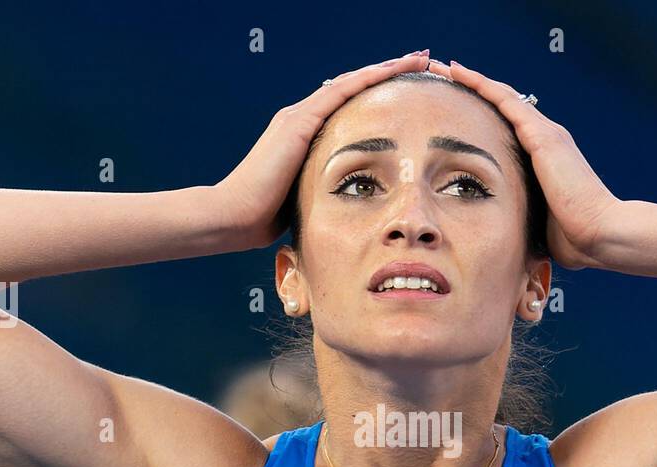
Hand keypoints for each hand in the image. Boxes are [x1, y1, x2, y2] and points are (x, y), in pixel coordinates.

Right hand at [212, 51, 432, 250]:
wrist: (235, 216)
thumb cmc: (265, 218)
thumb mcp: (304, 197)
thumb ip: (322, 189)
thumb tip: (344, 206)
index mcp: (303, 134)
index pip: (347, 106)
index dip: (377, 94)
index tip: (407, 88)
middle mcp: (301, 117)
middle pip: (352, 87)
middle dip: (388, 73)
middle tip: (422, 61)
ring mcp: (299, 115)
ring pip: (351, 82)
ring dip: (387, 68)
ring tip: (418, 58)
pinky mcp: (300, 121)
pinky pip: (342, 91)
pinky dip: (370, 77)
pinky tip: (394, 68)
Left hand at [429, 59, 619, 270]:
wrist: (599, 233)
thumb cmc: (573, 237)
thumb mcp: (538, 220)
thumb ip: (522, 213)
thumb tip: (502, 231)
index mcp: (546, 157)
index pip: (510, 126)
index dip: (485, 113)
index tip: (458, 107)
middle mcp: (547, 137)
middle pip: (504, 104)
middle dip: (474, 89)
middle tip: (443, 76)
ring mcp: (545, 133)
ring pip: (501, 95)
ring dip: (470, 79)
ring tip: (442, 68)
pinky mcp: (541, 135)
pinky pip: (504, 100)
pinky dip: (479, 84)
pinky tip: (457, 73)